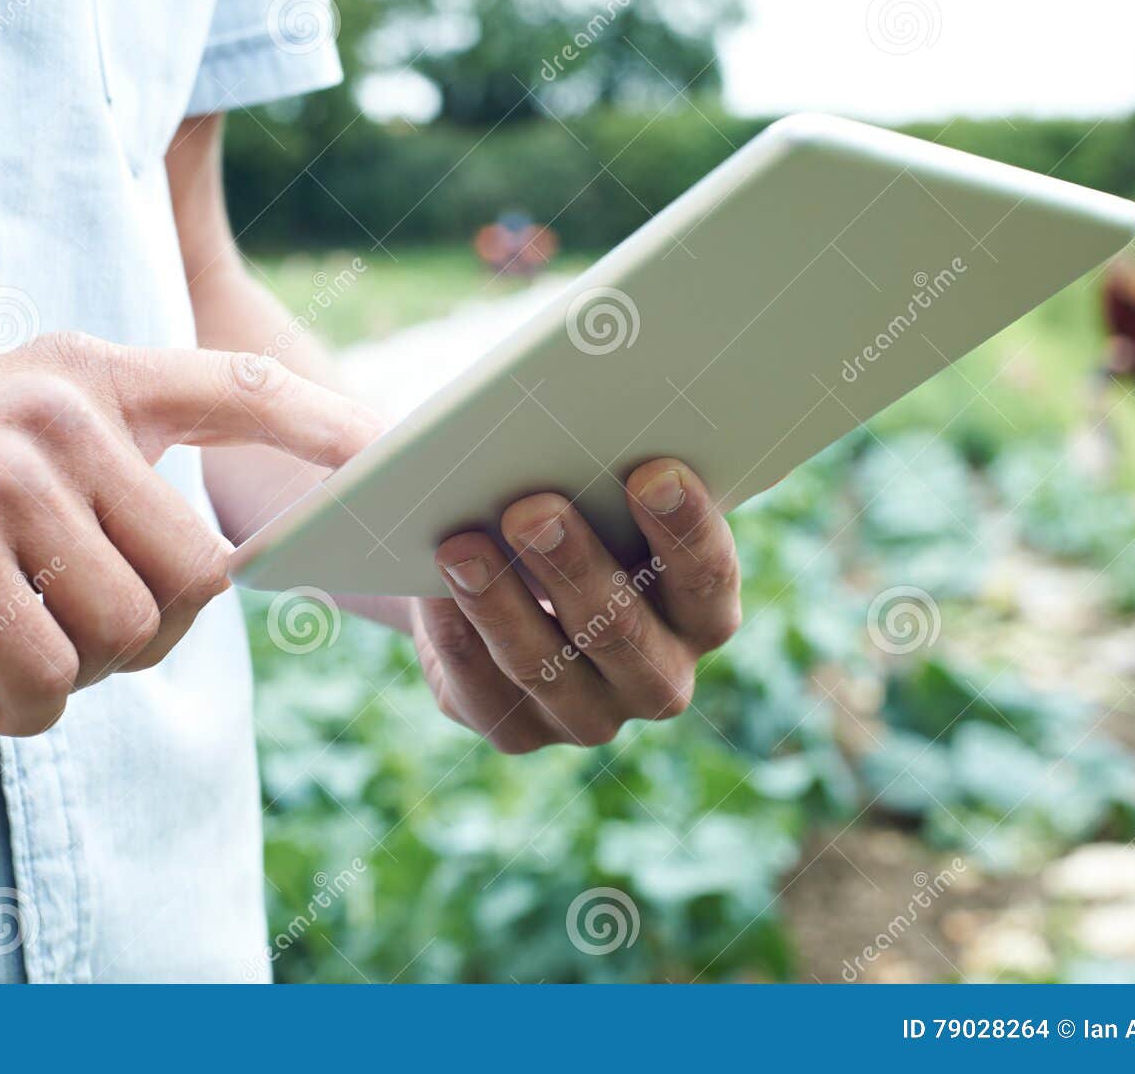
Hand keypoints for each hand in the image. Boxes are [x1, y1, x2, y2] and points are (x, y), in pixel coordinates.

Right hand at [0, 333, 378, 735]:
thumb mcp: (8, 423)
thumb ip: (107, 465)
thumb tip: (208, 570)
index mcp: (84, 374)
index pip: (237, 387)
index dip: (323, 425)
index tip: (388, 452)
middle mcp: (62, 416)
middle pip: (200, 569)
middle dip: (161, 634)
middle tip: (92, 643)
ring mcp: (10, 485)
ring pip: (135, 629)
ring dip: (95, 675)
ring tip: (33, 665)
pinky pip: (56, 674)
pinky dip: (38, 709)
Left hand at [411, 458, 740, 752]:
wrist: (508, 572)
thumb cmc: (572, 509)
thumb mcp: (596, 488)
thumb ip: (597, 460)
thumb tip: (551, 403)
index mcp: (702, 614)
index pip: (706, 579)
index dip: (685, 528)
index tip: (651, 471)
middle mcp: (658, 678)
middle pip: (622, 633)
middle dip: (576, 568)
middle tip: (533, 509)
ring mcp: (588, 715)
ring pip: (543, 667)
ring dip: (500, 604)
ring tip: (460, 545)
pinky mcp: (517, 730)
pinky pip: (481, 686)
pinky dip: (454, 631)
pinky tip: (429, 586)